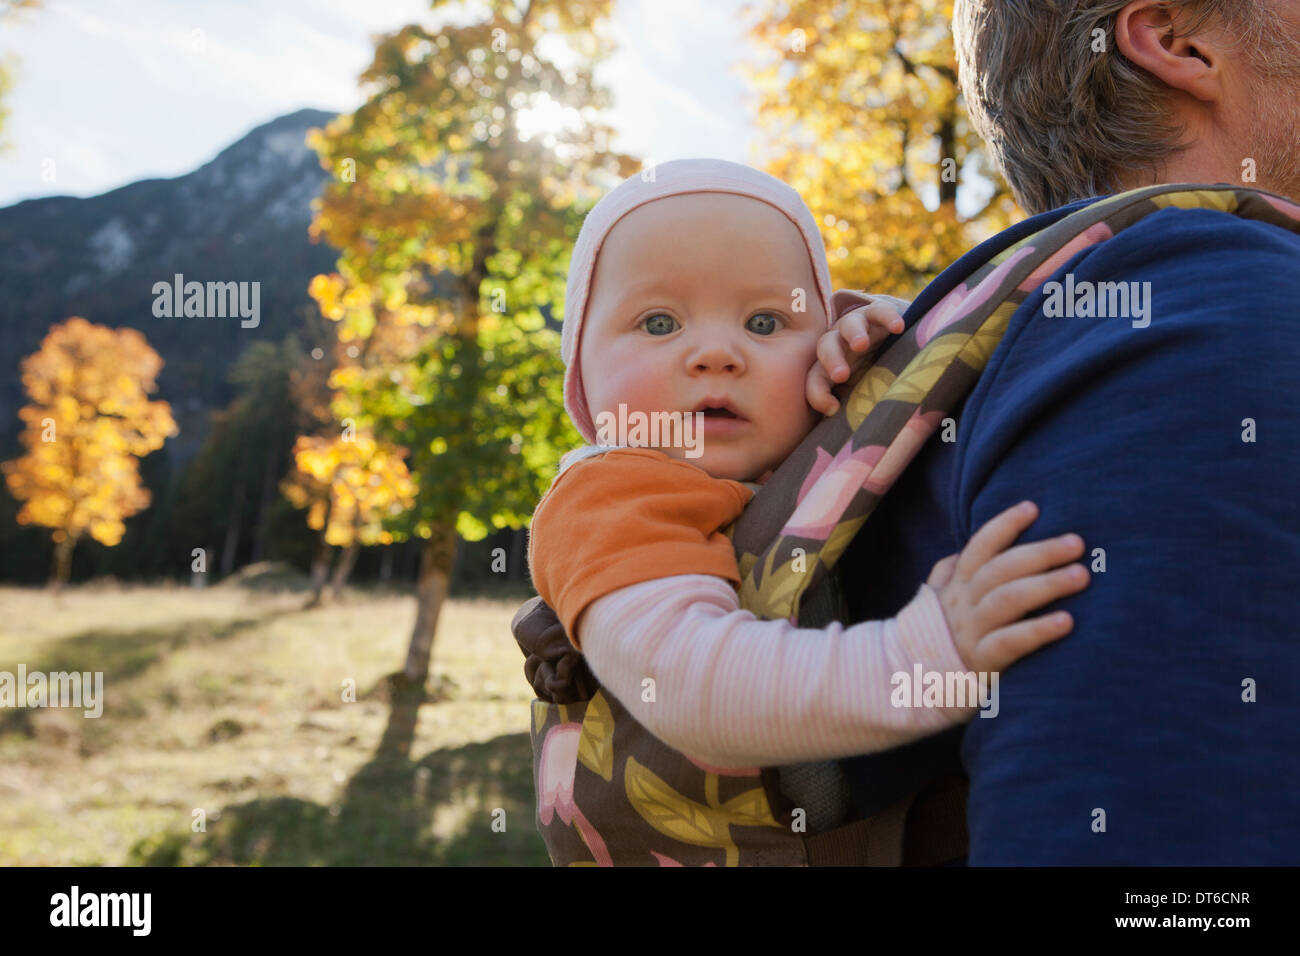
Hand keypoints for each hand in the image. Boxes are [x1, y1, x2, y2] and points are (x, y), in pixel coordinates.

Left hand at [806, 295, 908, 415]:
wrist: (893, 343)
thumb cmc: (872, 377)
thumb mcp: (859, 393)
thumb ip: (850, 408)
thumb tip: (846, 436)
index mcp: (829, 366)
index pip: (814, 378)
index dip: (818, 393)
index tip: (833, 409)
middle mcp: (838, 343)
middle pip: (826, 347)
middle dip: (831, 360)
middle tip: (841, 375)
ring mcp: (857, 325)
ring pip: (848, 324)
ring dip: (853, 334)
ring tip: (862, 345)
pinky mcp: (877, 312)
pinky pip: (879, 311)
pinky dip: (887, 317)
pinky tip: (898, 327)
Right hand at [926, 501, 1088, 673]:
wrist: (909, 684)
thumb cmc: (935, 638)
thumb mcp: (935, 602)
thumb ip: (947, 575)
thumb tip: (960, 553)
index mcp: (955, 586)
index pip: (979, 548)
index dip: (1004, 525)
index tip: (1033, 508)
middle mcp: (962, 605)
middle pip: (1000, 569)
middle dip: (1040, 552)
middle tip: (1076, 543)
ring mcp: (970, 632)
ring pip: (1008, 600)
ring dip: (1046, 584)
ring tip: (1080, 576)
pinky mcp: (982, 662)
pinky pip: (1011, 642)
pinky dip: (1039, 630)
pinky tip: (1067, 621)